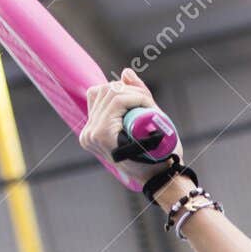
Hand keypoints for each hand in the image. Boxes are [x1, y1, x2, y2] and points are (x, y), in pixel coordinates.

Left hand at [78, 68, 181, 185]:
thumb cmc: (163, 158)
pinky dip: (112, 99)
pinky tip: (126, 107)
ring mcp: (87, 134)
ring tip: (138, 105)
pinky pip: (96, 102)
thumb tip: (125, 72)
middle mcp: (90, 134)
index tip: (152, 104)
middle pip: (106, 92)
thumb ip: (141, 95)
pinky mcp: (89, 133)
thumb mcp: (159, 126)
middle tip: (147, 103)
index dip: (138, 95)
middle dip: (130, 92)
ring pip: (98, 93)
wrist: (156, 179)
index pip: (117, 99)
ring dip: (121, 93)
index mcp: (102, 136)